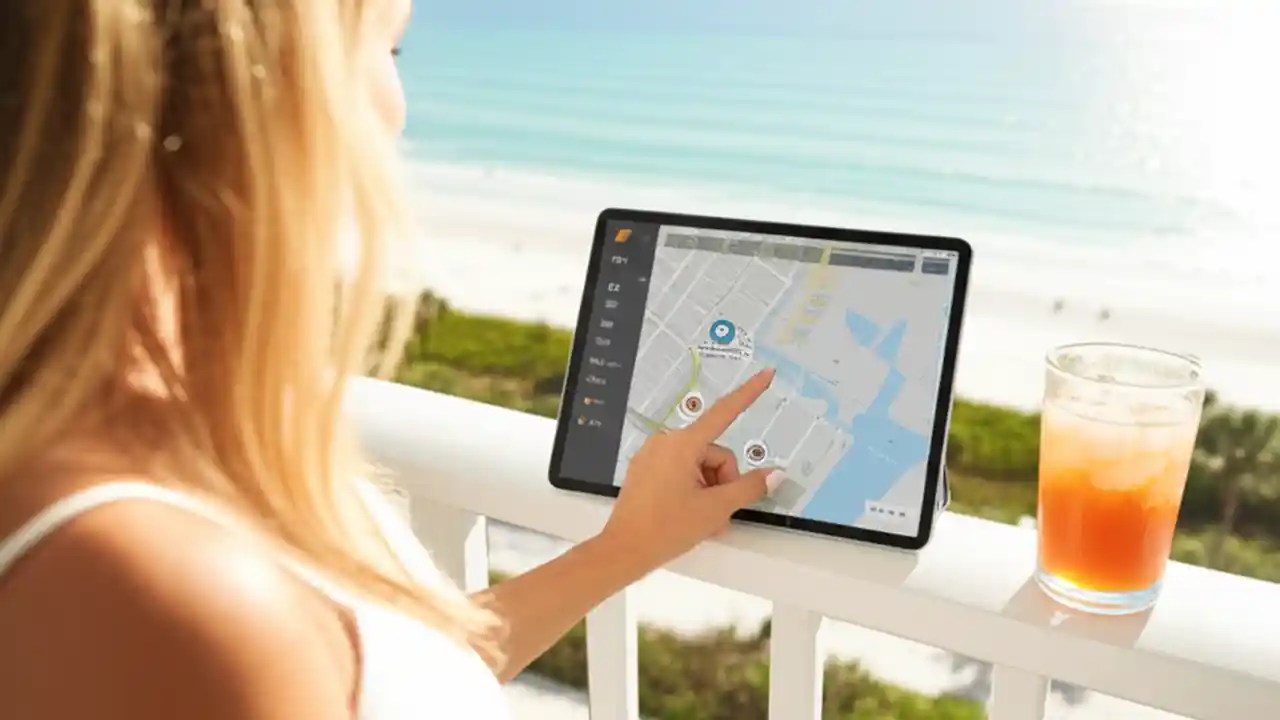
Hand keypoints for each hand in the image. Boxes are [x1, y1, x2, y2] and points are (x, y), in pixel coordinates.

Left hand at [598, 368, 780, 568]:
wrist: (623, 550)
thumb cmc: (667, 528)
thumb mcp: (715, 509)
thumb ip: (748, 488)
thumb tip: (776, 473)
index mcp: (683, 444)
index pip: (724, 412)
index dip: (748, 393)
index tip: (766, 374)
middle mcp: (666, 441)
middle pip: (714, 454)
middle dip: (723, 483)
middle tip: (719, 515)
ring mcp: (653, 455)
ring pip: (699, 466)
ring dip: (709, 491)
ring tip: (705, 521)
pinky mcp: (646, 469)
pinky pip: (680, 471)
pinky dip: (693, 491)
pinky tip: (691, 516)